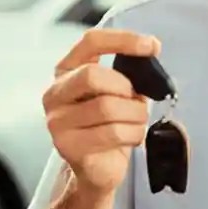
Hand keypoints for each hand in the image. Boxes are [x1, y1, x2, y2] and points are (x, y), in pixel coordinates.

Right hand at [42, 28, 161, 196]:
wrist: (98, 168)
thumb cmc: (110, 125)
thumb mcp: (120, 93)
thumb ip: (130, 74)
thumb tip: (151, 51)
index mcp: (67, 70)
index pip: (91, 42)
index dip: (123, 40)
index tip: (152, 45)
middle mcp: (55, 93)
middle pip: (92, 76)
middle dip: (125, 88)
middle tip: (136, 101)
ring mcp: (57, 121)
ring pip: (107, 107)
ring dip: (135, 115)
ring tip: (137, 122)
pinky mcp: (67, 146)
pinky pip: (111, 133)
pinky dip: (133, 134)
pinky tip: (132, 137)